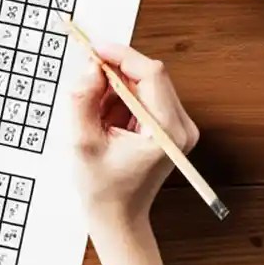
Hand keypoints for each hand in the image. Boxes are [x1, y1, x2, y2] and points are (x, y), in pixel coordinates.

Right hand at [68, 43, 199, 234]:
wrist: (118, 217)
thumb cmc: (104, 189)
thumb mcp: (83, 143)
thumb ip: (82, 101)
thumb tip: (90, 67)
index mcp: (167, 131)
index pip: (151, 74)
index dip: (120, 55)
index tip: (94, 47)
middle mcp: (180, 125)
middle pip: (148, 75)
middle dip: (113, 74)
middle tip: (85, 85)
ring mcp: (177, 126)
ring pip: (142, 84)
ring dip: (113, 91)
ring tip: (97, 121)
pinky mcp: (167, 126)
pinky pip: (141, 96)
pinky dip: (118, 101)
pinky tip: (106, 124)